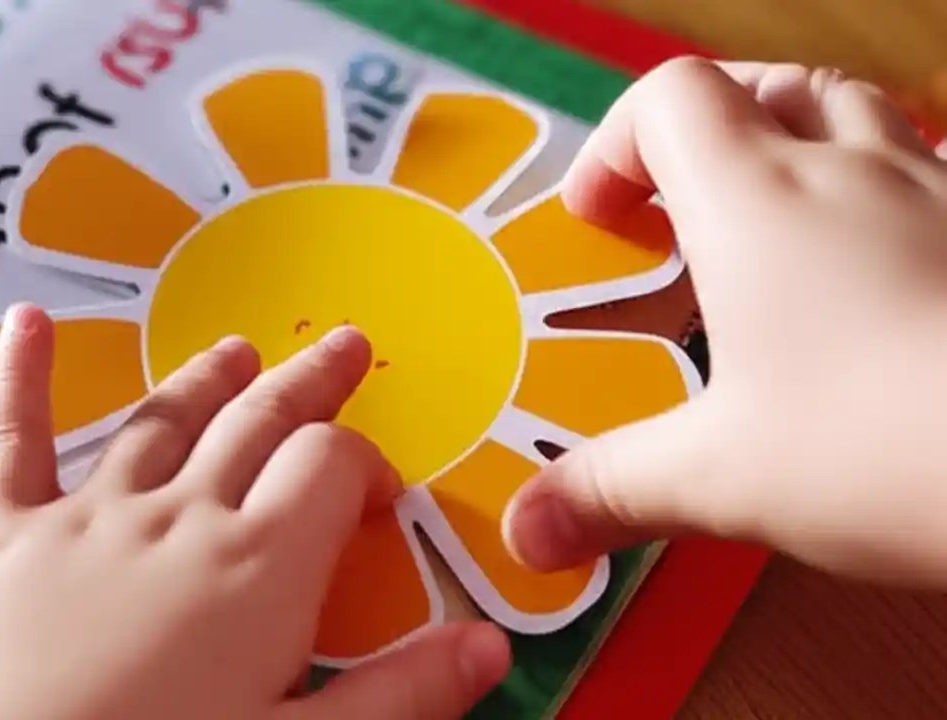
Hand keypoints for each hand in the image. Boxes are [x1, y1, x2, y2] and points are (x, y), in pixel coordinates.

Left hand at [0, 305, 510, 719]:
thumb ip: (398, 694)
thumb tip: (489, 643)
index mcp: (257, 567)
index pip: (329, 465)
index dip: (365, 464)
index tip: (378, 495)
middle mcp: (180, 517)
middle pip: (258, 421)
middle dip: (308, 382)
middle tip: (342, 347)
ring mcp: (89, 517)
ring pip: (160, 418)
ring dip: (205, 377)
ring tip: (235, 349)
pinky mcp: (8, 536)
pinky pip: (13, 441)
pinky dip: (17, 377)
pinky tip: (24, 322)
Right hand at [504, 58, 946, 587]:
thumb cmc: (891, 447)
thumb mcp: (721, 478)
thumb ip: (613, 492)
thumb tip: (532, 529)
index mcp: (757, 202)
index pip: (670, 99)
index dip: (617, 145)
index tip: (599, 219)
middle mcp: (852, 173)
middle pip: (764, 86)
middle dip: (706, 131)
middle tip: (676, 208)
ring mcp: (939, 195)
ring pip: (858, 115)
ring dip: (798, 149)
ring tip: (769, 232)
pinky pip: (929, 178)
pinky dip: (881, 203)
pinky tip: (872, 283)